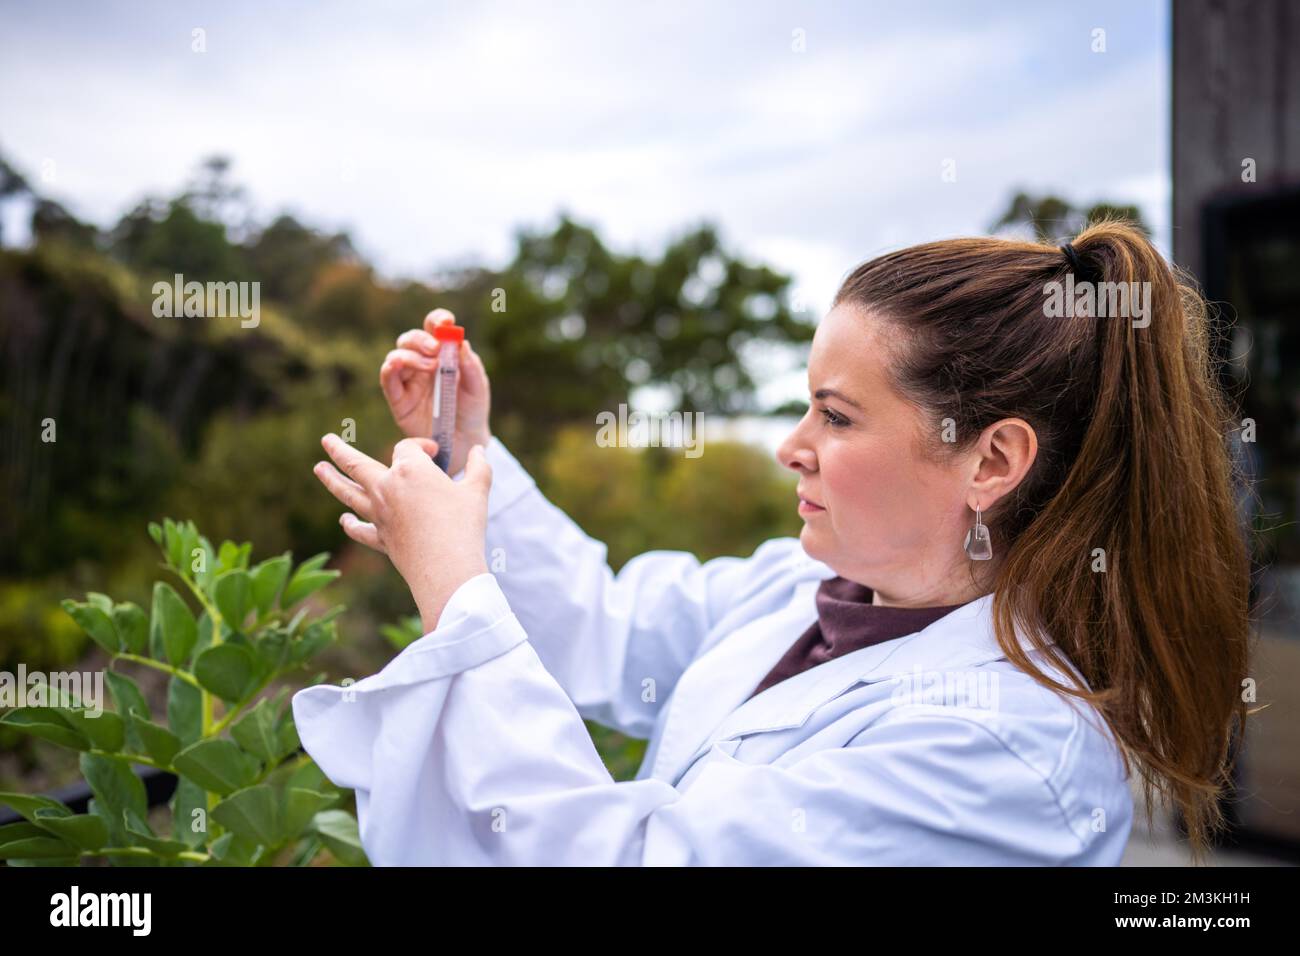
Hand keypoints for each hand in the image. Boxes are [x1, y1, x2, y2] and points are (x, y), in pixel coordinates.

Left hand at [312, 433, 491, 631]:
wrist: (446, 567)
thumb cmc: (463, 524)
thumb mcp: (478, 489)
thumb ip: (479, 466)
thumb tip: (479, 449)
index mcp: (410, 470)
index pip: (407, 448)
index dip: (420, 446)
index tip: (434, 453)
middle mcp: (387, 488)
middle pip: (357, 464)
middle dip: (339, 451)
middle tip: (326, 440)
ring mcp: (379, 514)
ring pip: (348, 494)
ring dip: (331, 480)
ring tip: (318, 468)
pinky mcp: (380, 538)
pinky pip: (360, 529)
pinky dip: (351, 524)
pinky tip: (344, 519)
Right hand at [380, 308, 491, 475]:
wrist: (465, 442)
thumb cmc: (473, 410)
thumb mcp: (478, 388)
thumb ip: (471, 367)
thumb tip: (462, 343)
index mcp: (443, 354)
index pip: (434, 328)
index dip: (437, 320)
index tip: (446, 321)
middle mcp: (422, 363)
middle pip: (411, 339)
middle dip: (421, 339)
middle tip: (435, 348)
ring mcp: (408, 380)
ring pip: (397, 356)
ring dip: (410, 355)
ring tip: (430, 366)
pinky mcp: (398, 399)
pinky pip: (387, 380)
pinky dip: (389, 369)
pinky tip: (395, 365)